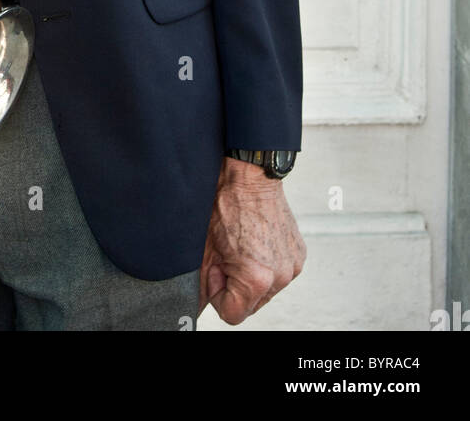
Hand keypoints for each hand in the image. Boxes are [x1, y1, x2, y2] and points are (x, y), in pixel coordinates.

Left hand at [198, 156, 305, 323]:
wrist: (249, 176)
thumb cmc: (226, 204)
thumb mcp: (205, 249)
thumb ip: (201, 286)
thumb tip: (193, 310)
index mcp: (257, 278)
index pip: (232, 315)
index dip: (218, 292)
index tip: (218, 267)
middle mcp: (281, 275)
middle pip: (250, 304)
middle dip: (235, 286)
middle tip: (228, 254)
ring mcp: (293, 265)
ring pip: (265, 290)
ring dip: (251, 276)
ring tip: (243, 245)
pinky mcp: (299, 254)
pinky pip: (278, 273)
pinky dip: (266, 264)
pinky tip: (256, 242)